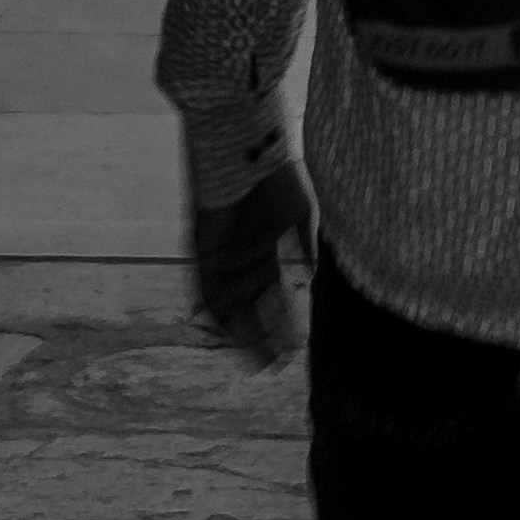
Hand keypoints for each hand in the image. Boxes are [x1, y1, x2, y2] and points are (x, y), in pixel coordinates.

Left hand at [187, 162, 312, 363]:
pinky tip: (231, 333)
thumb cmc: (276, 179)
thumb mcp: (300, 215)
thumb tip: (316, 278)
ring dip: (242, 334)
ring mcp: (223, 260)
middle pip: (252, 309)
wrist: (245, 154)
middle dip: (262, 337)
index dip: (284, 321)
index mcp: (268, 251)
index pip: (275, 296)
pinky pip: (207, 292)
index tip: (295, 347)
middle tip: (274, 364)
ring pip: (231, 307)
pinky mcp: (203, 255)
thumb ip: (305, 247)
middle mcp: (244, 261)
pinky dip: (219, 314)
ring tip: (256, 360)